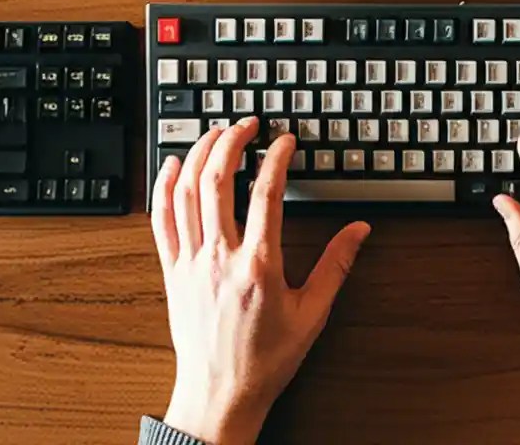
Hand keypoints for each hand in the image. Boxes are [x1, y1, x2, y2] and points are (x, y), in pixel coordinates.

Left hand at [150, 116, 370, 444]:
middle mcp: (220, 258)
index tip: (284, 140)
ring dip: (199, 154)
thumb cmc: (265, 360)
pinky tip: (172, 166)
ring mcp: (191, 263)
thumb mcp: (313, 313)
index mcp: (258, 266)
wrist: (221, 395)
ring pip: (186, 192)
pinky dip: (164, 187)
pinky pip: (160, 220)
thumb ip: (336, 265)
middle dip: (230, 141)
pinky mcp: (173, 272)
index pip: (265, 193)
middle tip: (246, 124)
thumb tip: (359, 230)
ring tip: (214, 134)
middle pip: (217, 180)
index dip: (276, 157)